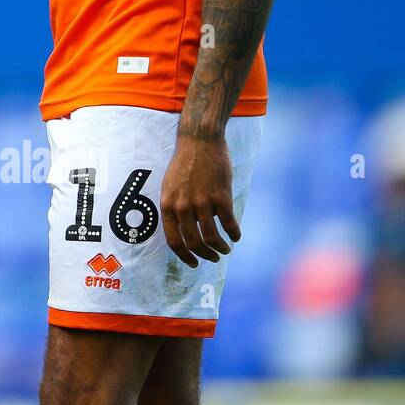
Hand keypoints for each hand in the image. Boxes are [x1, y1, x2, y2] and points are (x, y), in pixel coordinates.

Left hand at [159, 129, 240, 267]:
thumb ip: (175, 208)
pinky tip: (236, 236)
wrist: (199, 141)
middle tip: (214, 257)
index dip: (184, 256)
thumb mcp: (170, 186)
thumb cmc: (184, 164)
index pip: (173, 240)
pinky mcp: (221, 197)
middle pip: (194, 243)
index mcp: (168, 205)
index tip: (194, 263)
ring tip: (225, 249)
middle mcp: (183, 206)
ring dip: (221, 248)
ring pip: (212, 237)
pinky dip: (234, 234)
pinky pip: (229, 224)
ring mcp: (202, 202)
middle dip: (205, 255)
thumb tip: (184, 231)